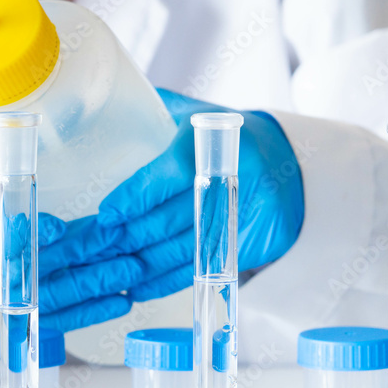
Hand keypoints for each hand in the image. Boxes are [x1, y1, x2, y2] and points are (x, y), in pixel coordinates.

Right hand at [0, 183, 144, 339]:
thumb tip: (35, 142)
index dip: (17, 235)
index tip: (57, 227)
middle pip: (22, 273)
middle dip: (76, 255)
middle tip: (117, 238)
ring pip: (41, 301)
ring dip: (91, 286)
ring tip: (130, 270)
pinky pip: (46, 324)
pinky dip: (86, 313)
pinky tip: (118, 302)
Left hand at [95, 89, 304, 300]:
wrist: (293, 167)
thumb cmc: (233, 140)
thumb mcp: (203, 116)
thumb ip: (159, 110)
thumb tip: (101, 101)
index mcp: (217, 145)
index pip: (168, 175)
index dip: (134, 197)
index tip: (107, 214)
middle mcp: (232, 182)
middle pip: (170, 219)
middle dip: (128, 236)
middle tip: (94, 247)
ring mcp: (243, 217)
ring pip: (181, 249)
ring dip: (141, 264)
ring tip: (107, 270)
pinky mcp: (250, 245)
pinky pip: (199, 267)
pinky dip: (165, 281)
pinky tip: (138, 286)